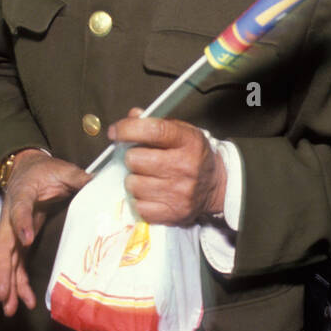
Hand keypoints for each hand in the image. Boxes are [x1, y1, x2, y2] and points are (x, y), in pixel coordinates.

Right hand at [0, 151, 88, 316]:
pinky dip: (18, 283)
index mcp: (23, 194)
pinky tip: (24, 301)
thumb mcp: (64, 170)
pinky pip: (15, 264)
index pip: (19, 209)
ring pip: (5, 260)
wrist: (27, 169)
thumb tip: (98, 184)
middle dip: (1, 271)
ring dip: (6, 285)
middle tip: (3, 294)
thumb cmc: (45, 171)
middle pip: (2, 245)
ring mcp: (12, 231)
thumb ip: (79, 178)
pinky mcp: (18, 241)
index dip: (22, 223)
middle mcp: (11, 216)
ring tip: (9, 309)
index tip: (27, 239)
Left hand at [109, 109, 226, 225]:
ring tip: (147, 177)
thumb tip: (132, 117)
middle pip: (135, 160)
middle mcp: (184, 167)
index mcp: (188, 142)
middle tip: (141, 159)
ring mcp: (179, 193)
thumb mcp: (181, 132)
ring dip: (135, 180)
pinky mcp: (173, 213)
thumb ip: (156, 123)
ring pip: (133, 184)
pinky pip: (139, 206)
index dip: (128, 129)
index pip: (153, 131)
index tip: (115, 131)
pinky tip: (151, 193)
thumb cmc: (193, 155)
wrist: (215, 186)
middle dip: (133, 158)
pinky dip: (140, 200)